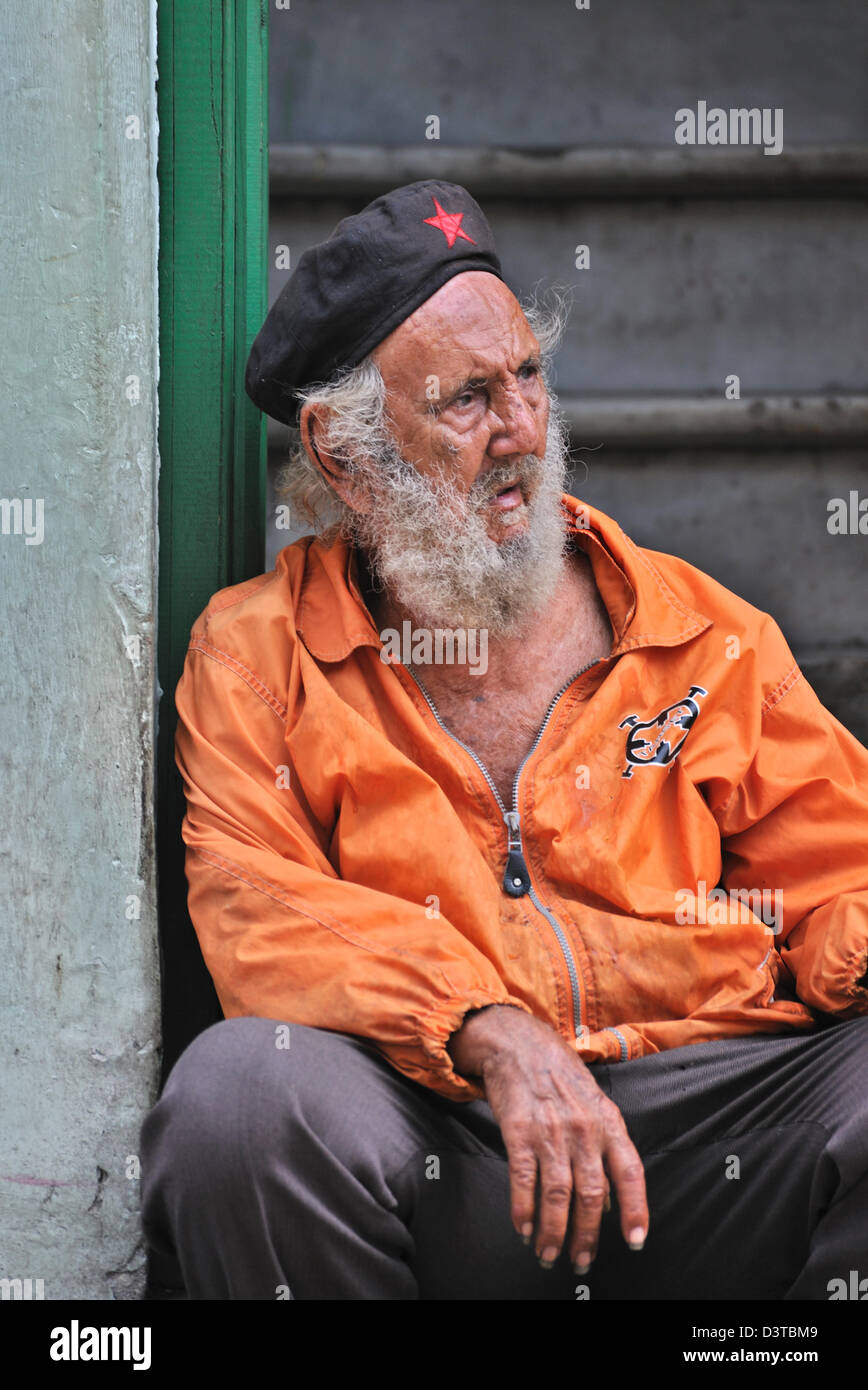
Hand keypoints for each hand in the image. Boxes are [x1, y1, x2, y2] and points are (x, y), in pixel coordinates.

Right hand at [447, 1005, 647, 1271]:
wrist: (520, 1044)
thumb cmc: (560, 1077)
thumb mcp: (594, 1106)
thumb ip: (605, 1151)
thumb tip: (610, 1203)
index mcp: (609, 1123)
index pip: (630, 1172)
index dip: (635, 1209)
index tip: (635, 1241)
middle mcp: (584, 1130)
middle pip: (591, 1195)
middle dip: (586, 1236)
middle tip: (580, 1261)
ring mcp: (551, 1131)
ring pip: (557, 1195)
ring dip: (553, 1232)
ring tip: (549, 1254)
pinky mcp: (519, 1131)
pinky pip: (524, 1180)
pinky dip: (523, 1210)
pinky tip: (523, 1228)